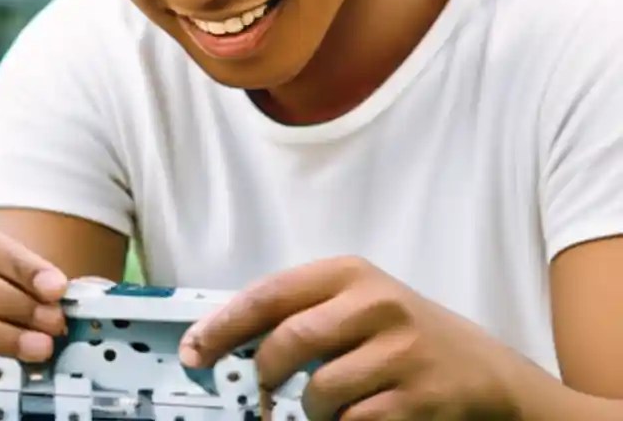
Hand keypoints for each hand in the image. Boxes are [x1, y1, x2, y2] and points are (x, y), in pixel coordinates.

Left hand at [179, 257, 541, 419]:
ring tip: (332, 403)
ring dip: (312, 410)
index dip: (222, 327)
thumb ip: (299, 313)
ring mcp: (403, 353)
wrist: (487, 375)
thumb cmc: (403, 338)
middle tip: (262, 390)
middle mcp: (378, 305)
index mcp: (350, 274)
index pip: (268, 295)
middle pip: (287, 343)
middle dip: (264, 375)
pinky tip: (362, 415)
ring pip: (318, 393)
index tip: (193, 352)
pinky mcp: (420, 400)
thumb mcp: (356, 305)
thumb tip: (219, 340)